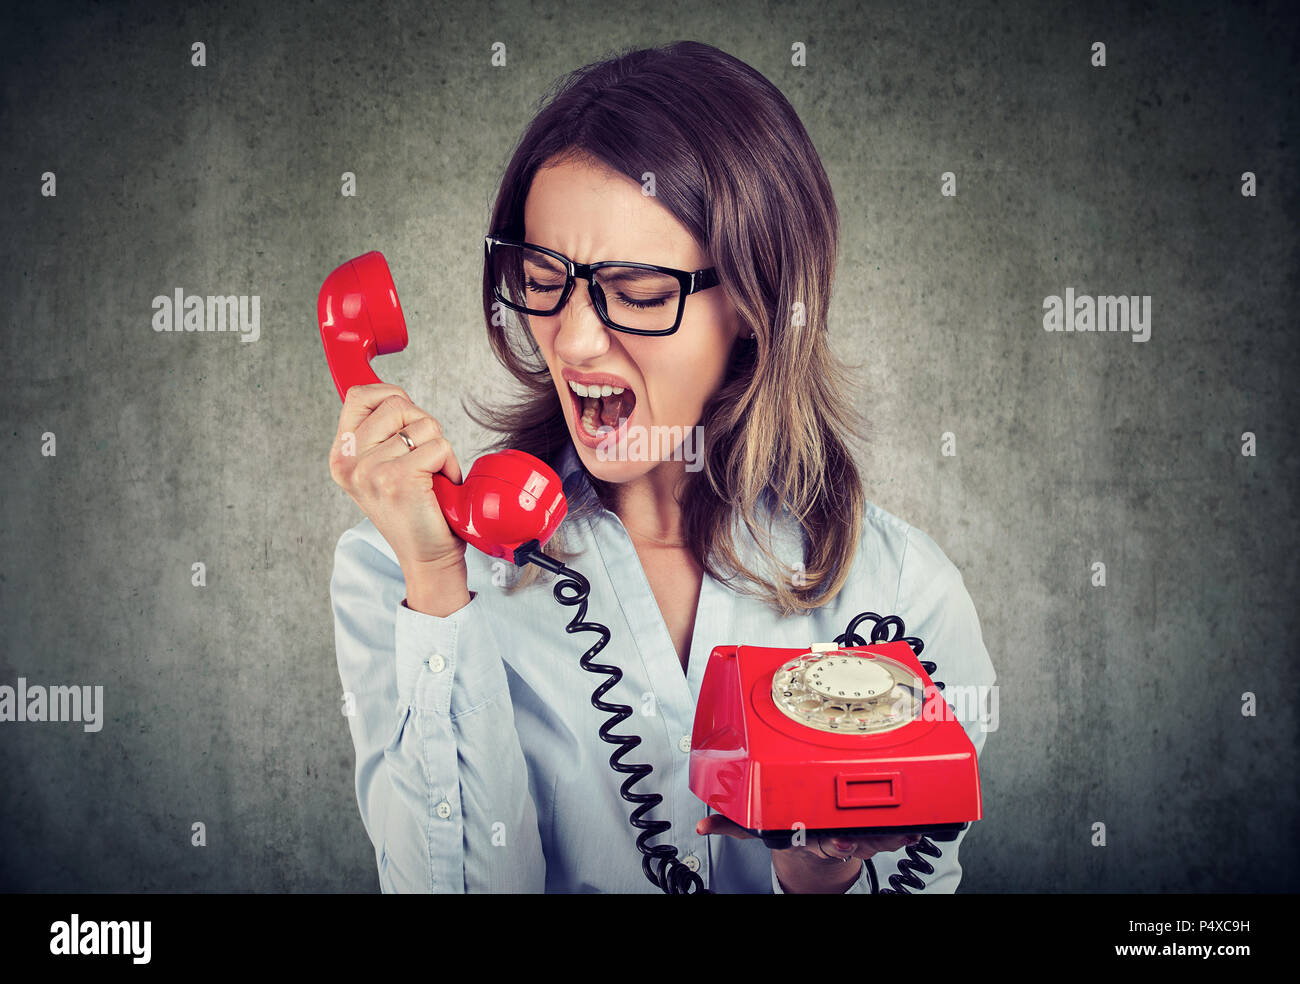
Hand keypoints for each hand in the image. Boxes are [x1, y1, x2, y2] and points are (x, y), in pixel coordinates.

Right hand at [328, 383, 467, 576]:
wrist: (425, 556)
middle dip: (423, 424)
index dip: (390, 395)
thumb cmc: (414, 509)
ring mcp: (370, 470)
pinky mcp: (396, 479)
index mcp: (341, 455)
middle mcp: (349, 462)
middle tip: (423, 457)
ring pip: (423, 424)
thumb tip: (394, 395)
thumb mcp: (382, 467)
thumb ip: (380, 434)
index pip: (359, 395)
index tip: (406, 416)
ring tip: (430, 476)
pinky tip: (439, 486)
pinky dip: (449, 464)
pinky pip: (438, 446)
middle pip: (397, 403)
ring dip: (439, 448)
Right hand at [696, 815, 921, 893]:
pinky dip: (905, 831)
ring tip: (908, 829)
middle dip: (861, 839)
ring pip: (874, 838)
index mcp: (807, 836)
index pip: (818, 839)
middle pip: (849, 840)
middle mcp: (832, 838)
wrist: (811, 852)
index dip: (830, 841)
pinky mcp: (869, 831)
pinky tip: (917, 826)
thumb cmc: (790, 830)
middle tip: (877, 835)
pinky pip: (888, 833)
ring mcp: (853, 836)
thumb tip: (706, 827)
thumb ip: (734, 824)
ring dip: (892, 836)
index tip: (836, 840)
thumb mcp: (760, 829)